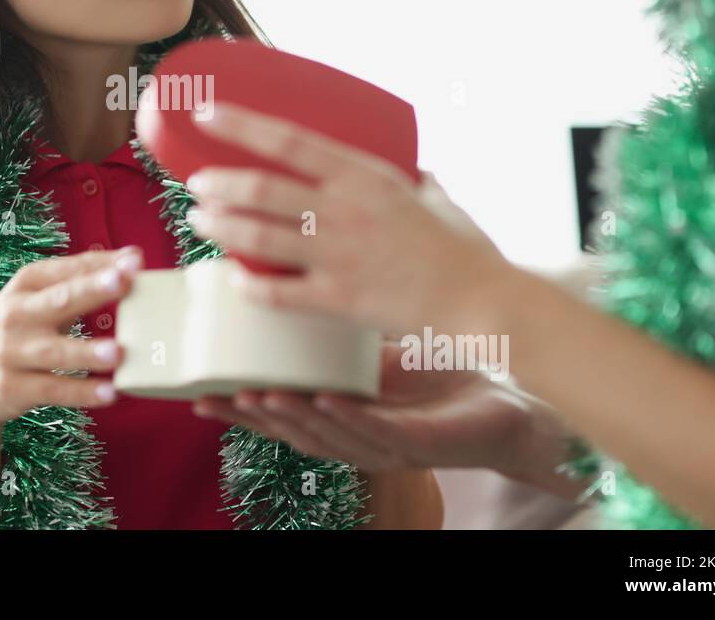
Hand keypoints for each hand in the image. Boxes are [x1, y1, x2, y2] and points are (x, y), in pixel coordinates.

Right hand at [0, 246, 140, 432]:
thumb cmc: (17, 332)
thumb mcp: (35, 301)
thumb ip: (78, 282)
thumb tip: (132, 259)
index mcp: (24, 285)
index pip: (66, 270)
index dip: (100, 264)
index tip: (135, 260)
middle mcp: (15, 314)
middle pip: (58, 300)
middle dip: (90, 290)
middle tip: (121, 282)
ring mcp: (11, 352)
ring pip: (55, 351)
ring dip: (87, 351)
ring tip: (118, 353)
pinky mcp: (12, 388)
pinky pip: (52, 390)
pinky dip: (80, 391)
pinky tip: (108, 392)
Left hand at [183, 101, 518, 336]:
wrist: (482, 302)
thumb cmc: (464, 250)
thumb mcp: (437, 196)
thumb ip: (416, 181)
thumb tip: (416, 168)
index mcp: (366, 176)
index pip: (290, 139)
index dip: (241, 125)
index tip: (207, 114)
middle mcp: (346, 210)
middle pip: (262, 188)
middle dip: (218, 182)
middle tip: (196, 182)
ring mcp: (339, 255)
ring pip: (259, 236)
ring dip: (220, 226)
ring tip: (198, 220)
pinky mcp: (339, 299)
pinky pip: (278, 292)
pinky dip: (249, 285)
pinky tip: (234, 278)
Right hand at [192, 343, 545, 474]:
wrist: (514, 404)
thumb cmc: (445, 376)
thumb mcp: (384, 349)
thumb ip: (346, 324)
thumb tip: (308, 268)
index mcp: (344, 414)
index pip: (283, 412)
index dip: (241, 405)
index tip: (200, 390)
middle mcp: (358, 436)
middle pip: (293, 432)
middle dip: (253, 415)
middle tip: (215, 393)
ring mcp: (388, 444)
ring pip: (328, 437)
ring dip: (292, 416)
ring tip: (261, 393)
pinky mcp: (421, 444)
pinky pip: (377, 430)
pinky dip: (348, 416)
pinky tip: (326, 397)